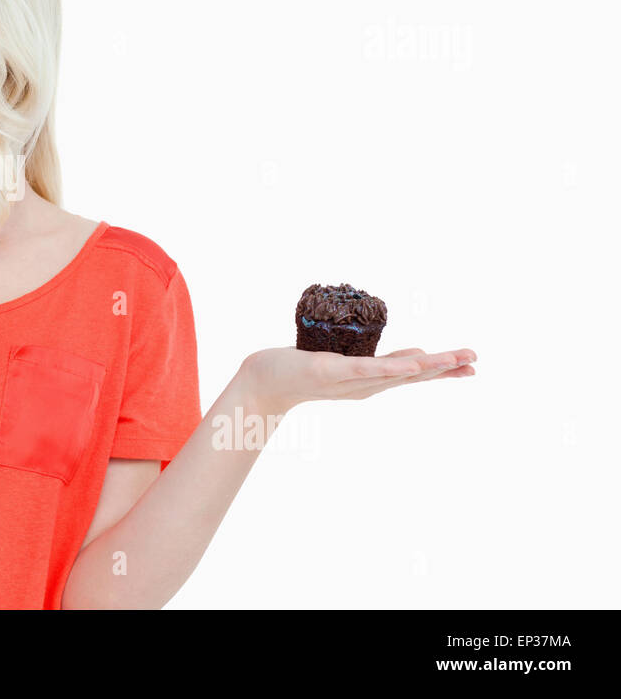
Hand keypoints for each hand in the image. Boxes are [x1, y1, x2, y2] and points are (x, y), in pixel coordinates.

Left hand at [237, 344, 478, 415]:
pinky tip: (412, 362)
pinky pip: (365, 368)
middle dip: (445, 368)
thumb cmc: (303, 369)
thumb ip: (378, 361)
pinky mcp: (331, 370)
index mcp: (371, 381)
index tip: (473, 366)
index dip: (444, 371)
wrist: (264, 382)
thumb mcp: (348, 363)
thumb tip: (417, 353)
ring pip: (394, 372)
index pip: (414, 374)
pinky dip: (390, 366)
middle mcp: (365, 385)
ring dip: (425, 365)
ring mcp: (349, 380)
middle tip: (476, 360)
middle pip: (411, 375)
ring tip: (452, 358)